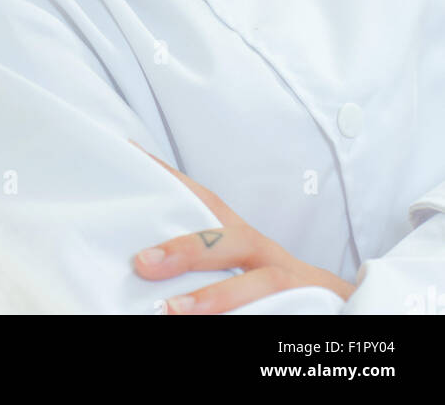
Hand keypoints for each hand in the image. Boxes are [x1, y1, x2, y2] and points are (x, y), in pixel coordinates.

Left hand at [128, 139, 356, 313]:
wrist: (350, 308)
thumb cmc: (278, 290)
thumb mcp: (242, 269)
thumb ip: (207, 262)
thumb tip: (145, 264)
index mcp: (245, 240)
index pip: (206, 201)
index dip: (172, 179)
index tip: (133, 157)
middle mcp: (266, 254)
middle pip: (229, 240)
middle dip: (185, 249)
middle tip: (141, 262)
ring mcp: (291, 282)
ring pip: (260, 283)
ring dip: (216, 296)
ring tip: (174, 311)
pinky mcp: (310, 307)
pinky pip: (282, 314)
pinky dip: (252, 320)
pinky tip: (223, 327)